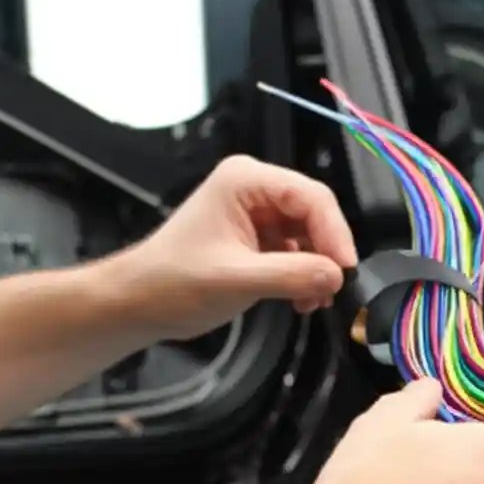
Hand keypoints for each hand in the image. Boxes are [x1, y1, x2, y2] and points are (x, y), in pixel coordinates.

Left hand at [119, 155, 357, 340]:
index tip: (345, 269)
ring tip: (312, 301)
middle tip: (330, 289)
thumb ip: (291, 275)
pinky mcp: (260, 237)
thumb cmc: (174, 283)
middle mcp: (256, 188)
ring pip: (311, 235)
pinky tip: (301, 300)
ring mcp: (258, 212)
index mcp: (246, 180)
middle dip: (326, 252)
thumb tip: (338, 277)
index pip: (310, 196)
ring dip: (317, 268)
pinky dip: (305, 275)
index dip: (334, 231)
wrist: (138, 304)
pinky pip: (298, 251)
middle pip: (314, 213)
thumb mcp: (236, 279)